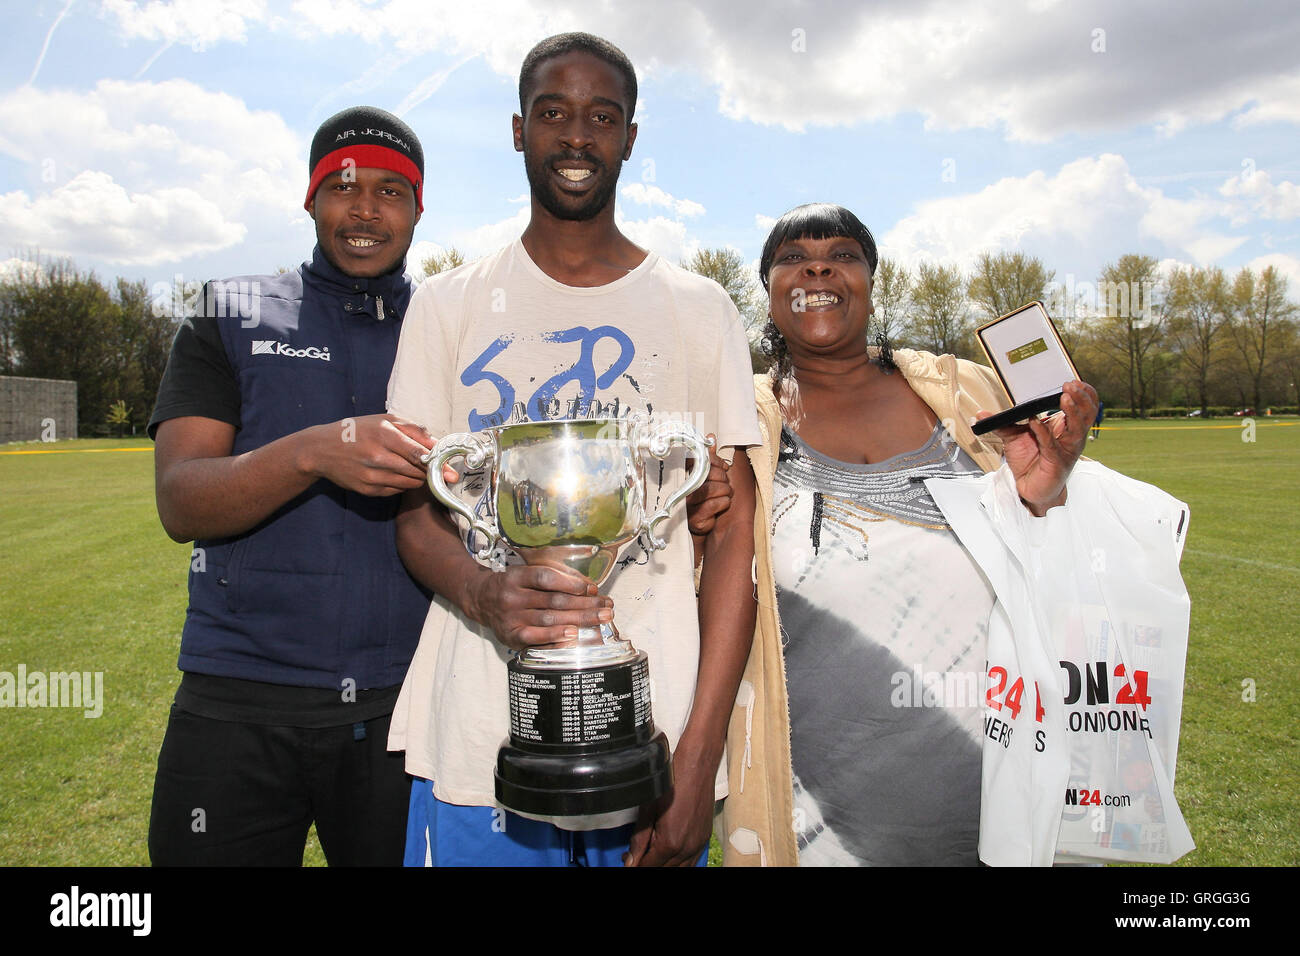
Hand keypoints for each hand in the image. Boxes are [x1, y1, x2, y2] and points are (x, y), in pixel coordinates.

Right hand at [303, 413, 431, 495]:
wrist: (321, 450)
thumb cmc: (358, 430)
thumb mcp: (384, 421)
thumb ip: (413, 430)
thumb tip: (438, 444)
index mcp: (384, 435)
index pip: (418, 454)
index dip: (437, 465)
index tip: (451, 472)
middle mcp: (377, 457)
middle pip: (416, 471)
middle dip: (430, 473)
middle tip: (440, 472)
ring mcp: (371, 476)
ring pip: (409, 483)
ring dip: (418, 478)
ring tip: (414, 468)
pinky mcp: (367, 490)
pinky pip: (396, 490)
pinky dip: (402, 483)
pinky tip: (396, 473)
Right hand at [465, 564, 612, 650]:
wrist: (481, 600)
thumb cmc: (514, 586)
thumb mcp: (527, 573)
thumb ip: (554, 576)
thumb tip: (588, 587)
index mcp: (517, 576)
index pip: (545, 577)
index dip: (570, 582)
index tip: (592, 588)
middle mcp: (512, 596)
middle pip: (553, 600)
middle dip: (585, 604)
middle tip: (607, 607)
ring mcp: (511, 617)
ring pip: (549, 619)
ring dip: (578, 619)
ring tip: (600, 619)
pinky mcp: (511, 636)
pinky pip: (535, 638)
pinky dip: (555, 637)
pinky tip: (572, 635)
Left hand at [623, 755, 714, 866]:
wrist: (697, 766)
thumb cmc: (673, 781)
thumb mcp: (648, 810)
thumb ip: (638, 839)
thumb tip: (631, 860)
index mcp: (670, 843)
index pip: (649, 867)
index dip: (635, 865)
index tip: (628, 860)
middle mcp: (687, 848)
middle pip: (664, 870)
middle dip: (648, 864)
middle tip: (635, 855)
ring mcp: (698, 844)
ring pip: (680, 869)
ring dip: (664, 865)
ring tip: (650, 853)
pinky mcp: (704, 838)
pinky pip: (691, 861)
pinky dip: (678, 863)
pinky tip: (668, 854)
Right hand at [686, 438, 732, 536]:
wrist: (706, 524)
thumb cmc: (709, 497)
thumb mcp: (711, 475)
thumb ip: (710, 457)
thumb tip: (710, 438)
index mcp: (688, 475)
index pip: (700, 460)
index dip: (716, 462)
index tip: (725, 467)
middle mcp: (685, 488)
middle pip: (708, 474)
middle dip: (723, 479)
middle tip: (725, 485)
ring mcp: (688, 504)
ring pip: (712, 489)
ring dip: (725, 492)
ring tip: (725, 494)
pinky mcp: (694, 518)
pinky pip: (714, 504)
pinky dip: (724, 503)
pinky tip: (722, 505)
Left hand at [978, 380, 1097, 515]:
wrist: (1028, 488)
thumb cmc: (1028, 461)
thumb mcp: (1013, 437)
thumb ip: (1000, 423)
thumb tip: (980, 414)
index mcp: (1065, 427)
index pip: (1083, 406)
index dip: (1083, 393)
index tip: (1072, 381)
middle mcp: (1070, 437)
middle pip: (1085, 414)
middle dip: (1080, 398)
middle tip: (1069, 386)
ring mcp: (1066, 450)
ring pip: (1077, 428)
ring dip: (1072, 411)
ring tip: (1064, 397)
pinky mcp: (1056, 463)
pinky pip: (1052, 445)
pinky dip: (1043, 432)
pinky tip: (1035, 422)